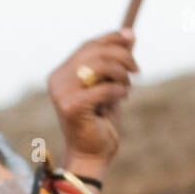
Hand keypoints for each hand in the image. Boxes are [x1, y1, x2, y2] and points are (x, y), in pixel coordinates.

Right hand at [49, 29, 137, 182]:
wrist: (92, 157)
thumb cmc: (100, 124)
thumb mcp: (109, 88)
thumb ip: (115, 63)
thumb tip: (130, 35)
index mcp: (61, 73)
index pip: (88, 46)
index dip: (111, 38)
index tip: (131, 37)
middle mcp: (57, 80)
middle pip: (95, 52)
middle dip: (121, 57)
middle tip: (137, 70)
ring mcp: (61, 93)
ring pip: (99, 66)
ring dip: (121, 74)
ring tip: (127, 88)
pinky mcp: (71, 106)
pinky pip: (103, 88)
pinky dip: (118, 91)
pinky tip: (122, 98)